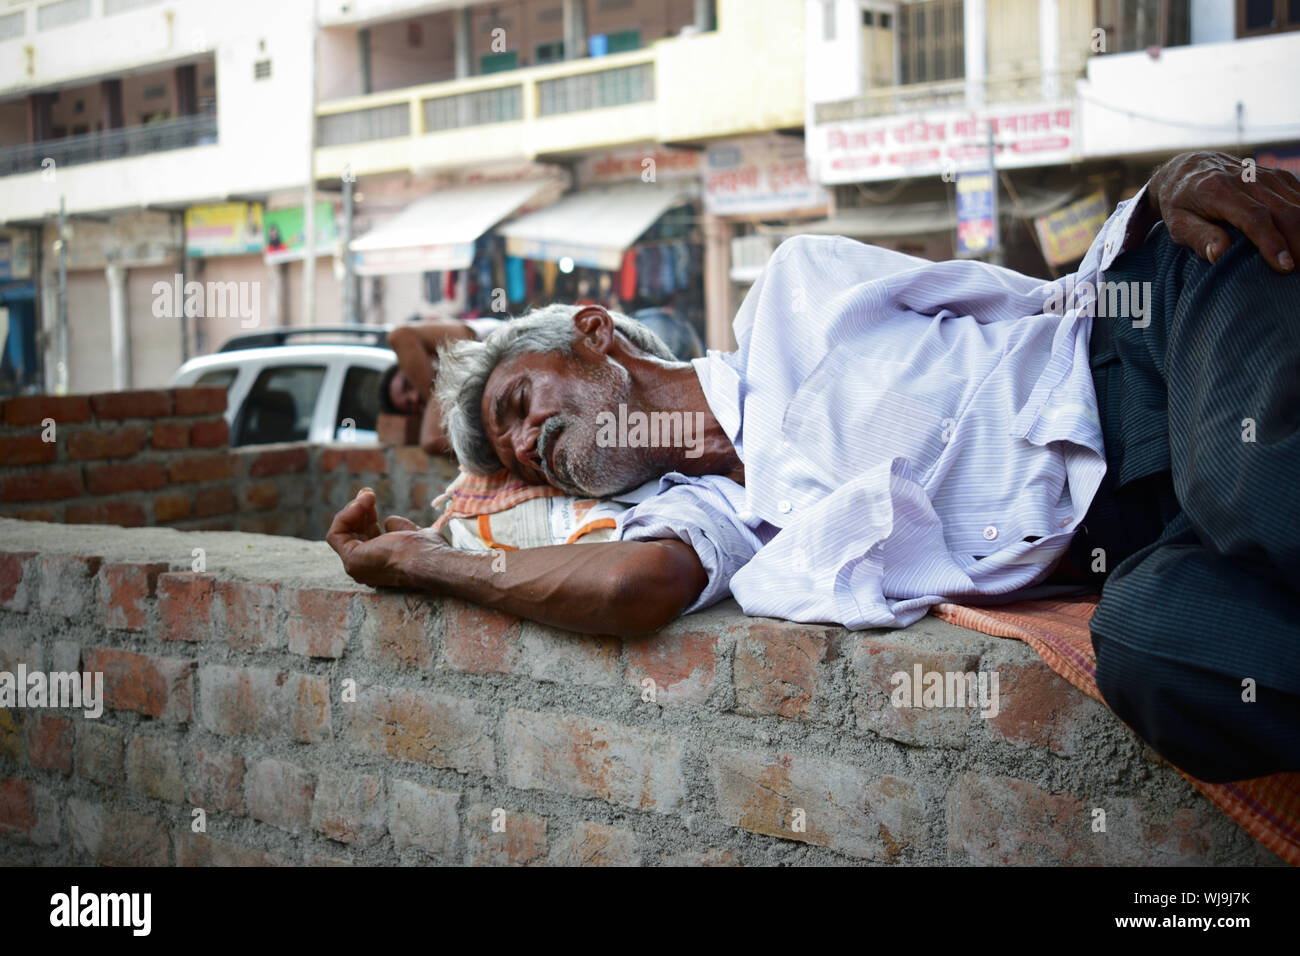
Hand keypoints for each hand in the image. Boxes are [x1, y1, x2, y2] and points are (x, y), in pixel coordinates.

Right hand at [326, 488, 442, 588]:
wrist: (427, 558)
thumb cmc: (427, 550)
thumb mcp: (414, 534)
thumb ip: (400, 528)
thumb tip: (389, 521)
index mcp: (383, 564)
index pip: (367, 537)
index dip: (368, 516)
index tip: (372, 497)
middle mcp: (367, 568)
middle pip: (354, 533)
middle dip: (358, 509)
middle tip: (368, 493)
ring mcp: (358, 566)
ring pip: (343, 533)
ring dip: (352, 509)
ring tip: (367, 495)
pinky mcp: (351, 561)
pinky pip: (335, 535)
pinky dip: (343, 517)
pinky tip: (358, 505)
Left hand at [1148, 150, 1299, 272]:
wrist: (1188, 168)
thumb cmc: (1180, 202)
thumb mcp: (1177, 223)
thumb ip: (1198, 238)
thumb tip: (1219, 254)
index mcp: (1219, 191)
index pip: (1255, 218)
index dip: (1272, 242)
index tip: (1285, 266)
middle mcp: (1247, 179)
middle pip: (1285, 211)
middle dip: (1298, 242)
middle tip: (1299, 271)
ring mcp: (1266, 176)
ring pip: (1298, 204)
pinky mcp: (1278, 177)